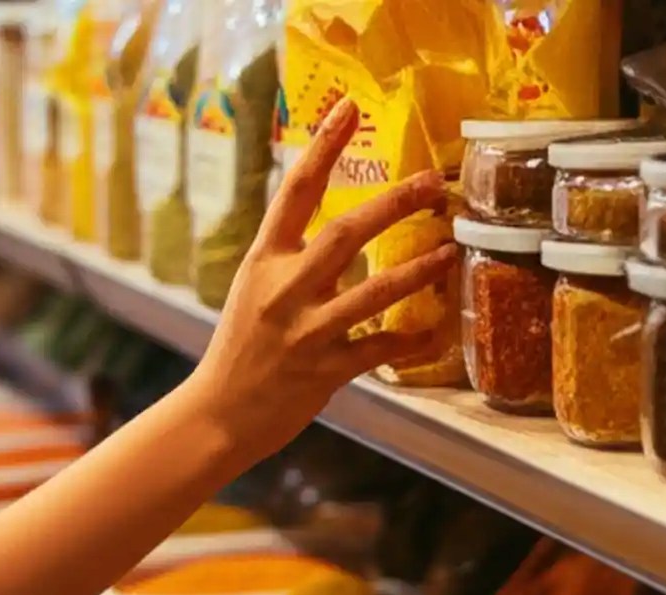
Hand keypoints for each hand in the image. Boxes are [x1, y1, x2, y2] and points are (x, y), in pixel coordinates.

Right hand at [190, 98, 456, 457]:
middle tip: (432, 184)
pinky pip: (381, 350)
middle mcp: (282, 289)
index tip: (348, 109)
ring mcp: (304, 332)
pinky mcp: (324, 372)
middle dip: (393, 205)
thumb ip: (291, 259)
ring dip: (417, 271)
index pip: (294, 192)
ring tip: (448, 252)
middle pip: (345, 233)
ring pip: (373, 292)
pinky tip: (438, 329)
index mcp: (262, 261)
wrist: (217, 413)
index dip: (321, 148)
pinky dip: (413, 340)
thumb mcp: (252, 289)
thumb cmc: (239, 347)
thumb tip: (339, 230)